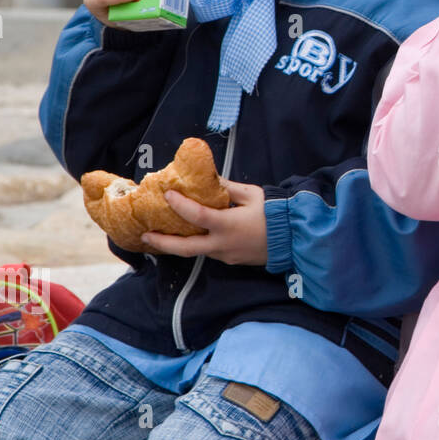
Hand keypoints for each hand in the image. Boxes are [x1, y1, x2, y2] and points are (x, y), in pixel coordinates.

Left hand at [141, 179, 267, 265]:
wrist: (294, 238)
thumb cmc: (275, 212)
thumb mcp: (252, 195)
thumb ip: (228, 188)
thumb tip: (208, 178)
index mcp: (228, 225)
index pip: (196, 216)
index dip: (179, 205)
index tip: (166, 194)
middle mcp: (222, 244)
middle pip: (184, 248)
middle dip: (162, 242)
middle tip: (144, 235)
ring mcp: (226, 256)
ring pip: (196, 251)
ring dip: (178, 244)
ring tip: (163, 235)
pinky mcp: (231, 260)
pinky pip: (210, 252)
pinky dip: (197, 244)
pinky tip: (192, 236)